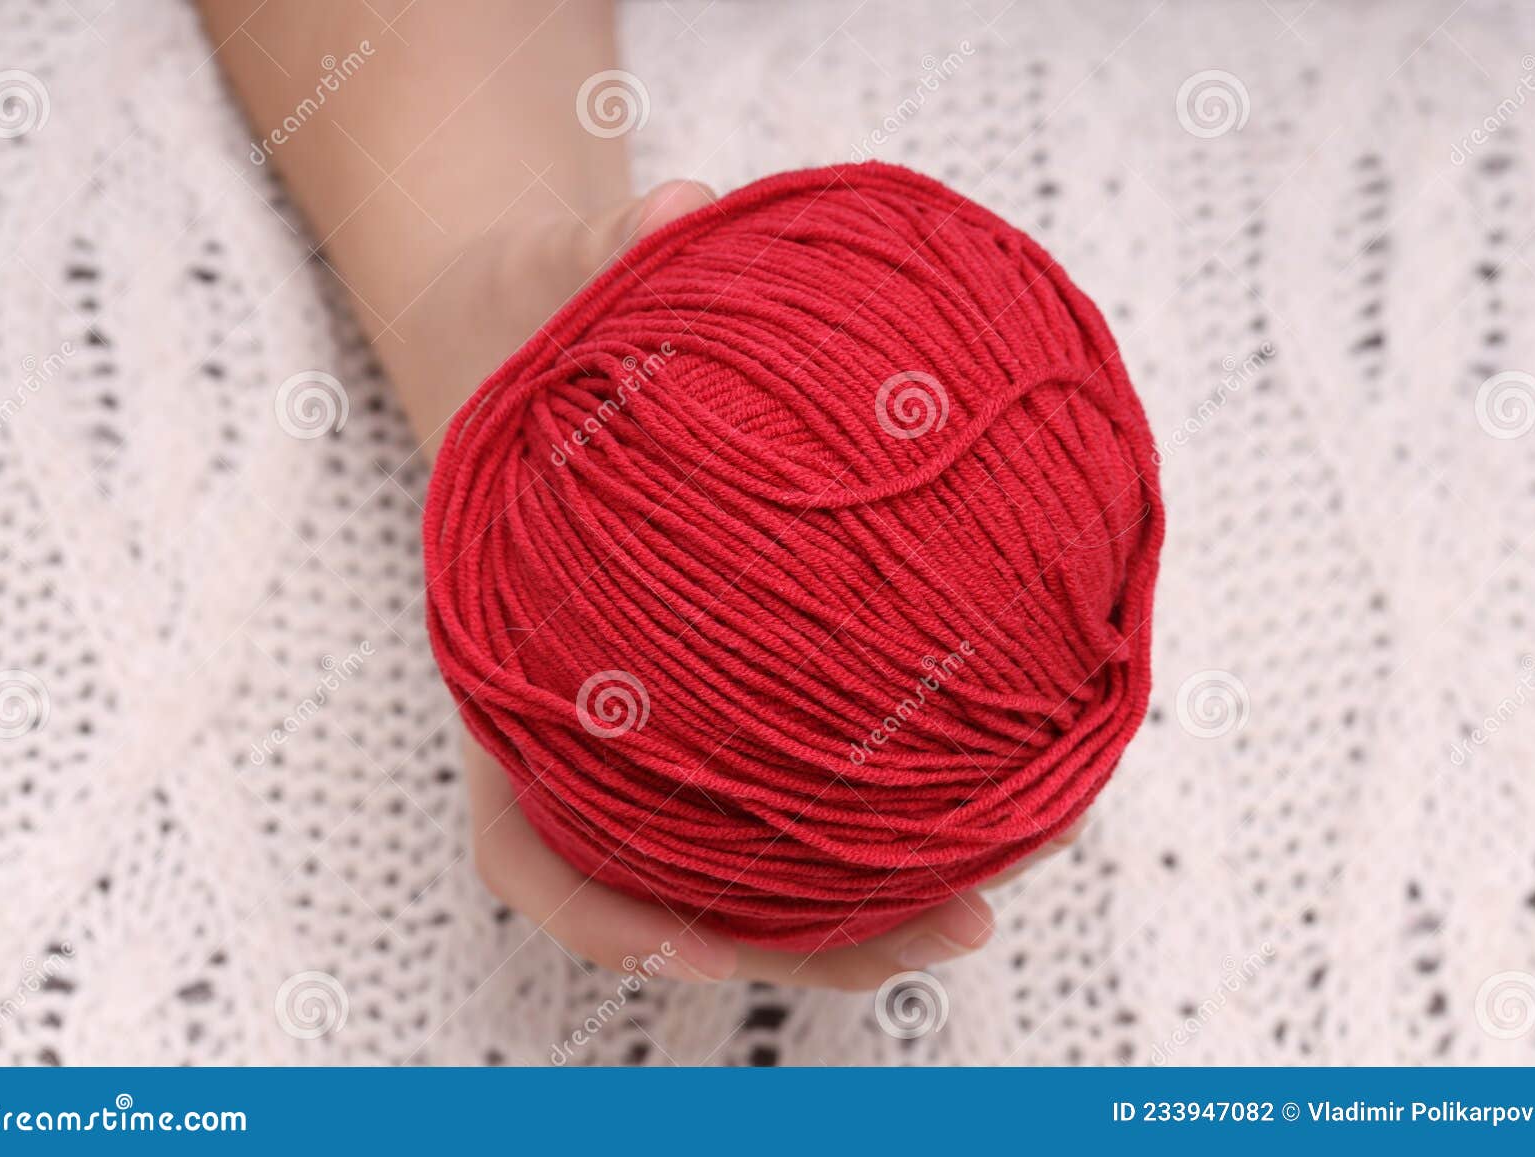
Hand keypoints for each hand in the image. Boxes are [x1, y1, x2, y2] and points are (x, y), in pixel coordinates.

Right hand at [427, 180, 1076, 988]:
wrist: (534, 343)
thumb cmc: (528, 336)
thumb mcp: (540, 286)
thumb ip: (590, 258)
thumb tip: (677, 208)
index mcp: (521, 678)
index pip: (527, 845)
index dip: (607, 922)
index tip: (703, 953)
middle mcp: (594, 727)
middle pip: (686, 893)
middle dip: (819, 934)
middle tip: (958, 926)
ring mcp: (668, 718)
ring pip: (763, 858)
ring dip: (882, 892)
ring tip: (1013, 872)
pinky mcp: (733, 683)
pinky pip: (808, 760)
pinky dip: (894, 786)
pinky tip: (998, 752)